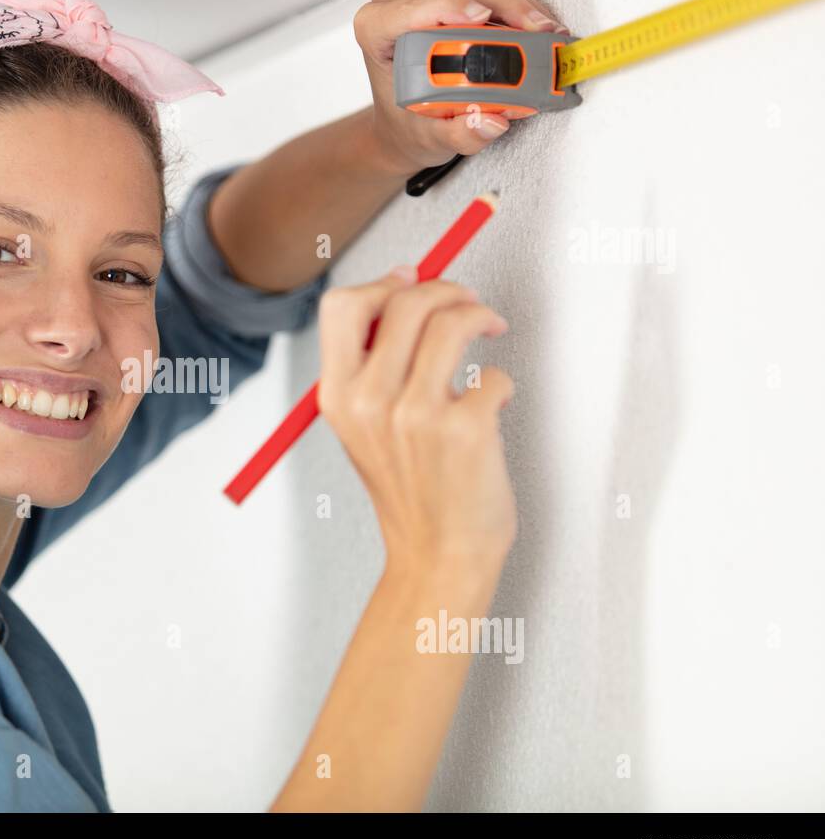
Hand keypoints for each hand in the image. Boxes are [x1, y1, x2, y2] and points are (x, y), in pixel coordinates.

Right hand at [317, 270, 516, 593]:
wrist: (438, 556)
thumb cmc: (411, 490)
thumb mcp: (364, 428)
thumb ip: (373, 366)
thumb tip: (404, 288)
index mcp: (338, 397)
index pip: (343, 306)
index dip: (384, 284)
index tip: (413, 282)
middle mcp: (370, 402)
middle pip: (405, 300)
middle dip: (446, 289)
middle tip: (466, 303)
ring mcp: (416, 415)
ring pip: (453, 321)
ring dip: (480, 315)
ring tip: (490, 329)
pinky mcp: (465, 429)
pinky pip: (493, 374)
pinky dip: (502, 383)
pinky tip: (494, 404)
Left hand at [354, 0, 568, 173]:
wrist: (404, 125)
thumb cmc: (407, 123)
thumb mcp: (430, 139)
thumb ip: (457, 134)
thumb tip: (489, 122)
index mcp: (376, 36)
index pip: (401, 11)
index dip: (441, 7)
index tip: (478, 18)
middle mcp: (395, 6)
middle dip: (498, 7)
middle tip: (533, 31)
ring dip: (515, 5)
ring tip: (544, 32)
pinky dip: (516, 6)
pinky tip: (535, 27)